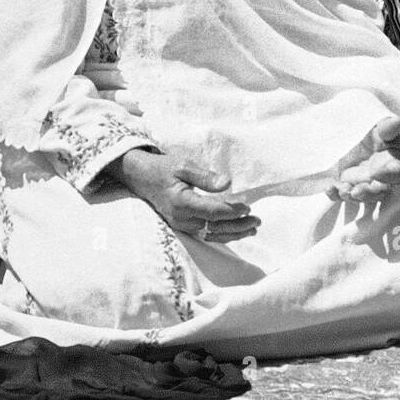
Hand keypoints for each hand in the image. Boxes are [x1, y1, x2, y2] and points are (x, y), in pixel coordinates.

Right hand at [108, 148, 260, 240]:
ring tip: (253, 229)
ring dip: (234, 234)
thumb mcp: (183, 165)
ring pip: (212, 235)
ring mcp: (181, 225)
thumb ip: (205, 176)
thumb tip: (227, 183)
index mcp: (181, 202)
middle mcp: (181, 218)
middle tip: (257, 220)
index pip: (212, 211)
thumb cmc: (164, 168)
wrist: (142, 178)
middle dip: (238, 226)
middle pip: (215, 227)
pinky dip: (223, 234)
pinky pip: (205, 234)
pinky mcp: (183, 226)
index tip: (248, 207)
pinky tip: (237, 232)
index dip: (232, 211)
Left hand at [327, 116, 399, 200]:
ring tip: (343, 190)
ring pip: (361, 196)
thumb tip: (397, 121)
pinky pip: (341, 195)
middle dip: (369, 192)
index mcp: (391, 162)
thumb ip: (386, 128)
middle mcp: (380, 178)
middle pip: (379, 191)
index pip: (395, 171)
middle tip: (357, 190)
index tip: (379, 170)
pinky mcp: (347, 187)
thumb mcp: (379, 128)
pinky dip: (335, 194)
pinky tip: (330, 188)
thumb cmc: (374, 133)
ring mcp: (363, 184)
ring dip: (352, 195)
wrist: (355, 136)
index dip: (390, 173)